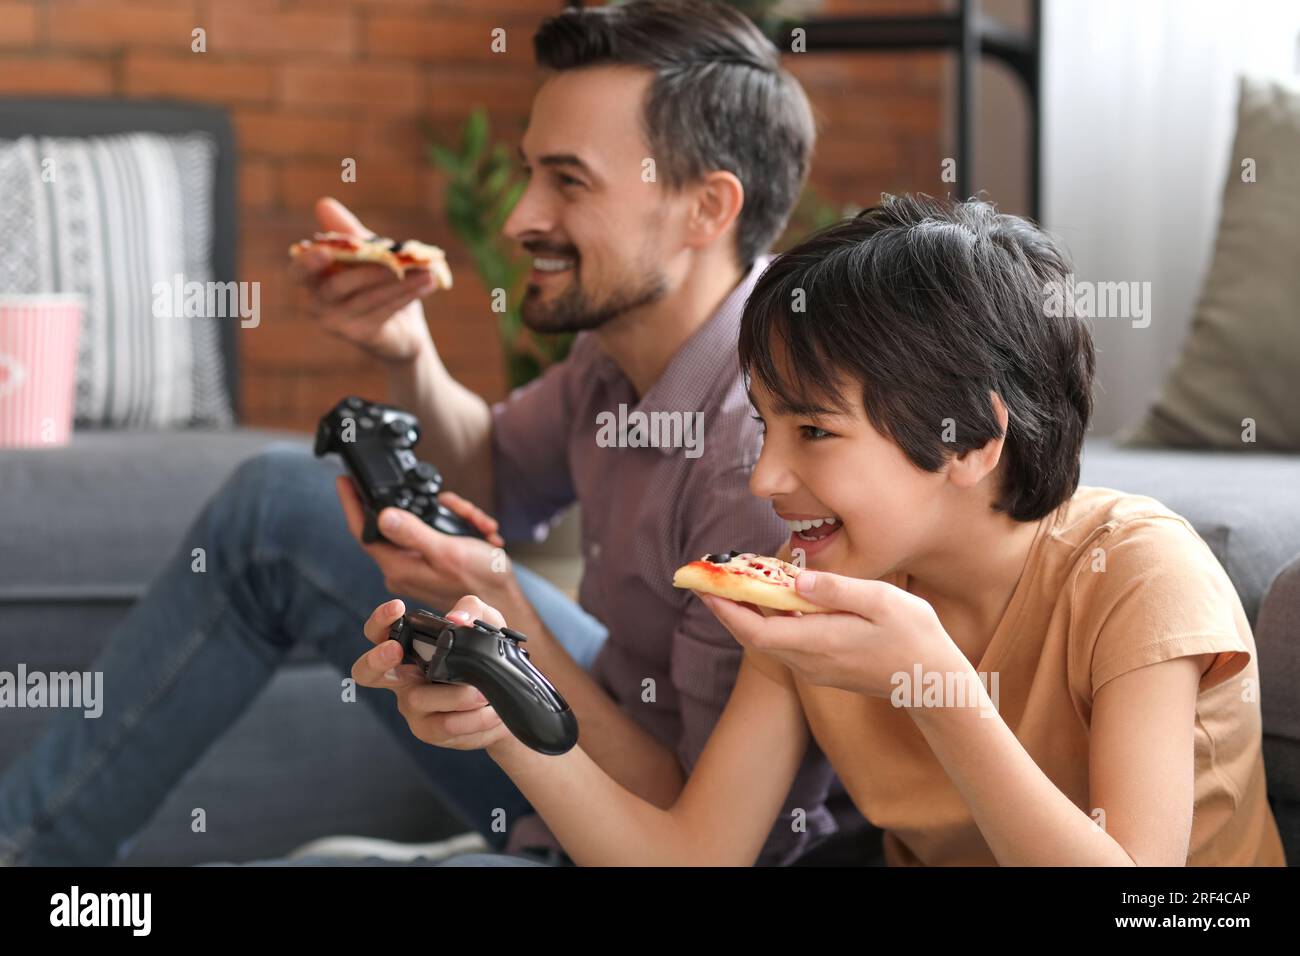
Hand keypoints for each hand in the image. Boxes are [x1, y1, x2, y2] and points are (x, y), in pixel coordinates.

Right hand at [290, 197, 440, 364]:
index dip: (308, 263)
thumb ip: (348, 233)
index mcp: (313, 279)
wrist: (402, 329)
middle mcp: (317, 304)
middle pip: (338, 287)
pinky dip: (407, 295)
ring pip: (366, 299)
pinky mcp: (360, 335)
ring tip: (426, 271)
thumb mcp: (366, 254)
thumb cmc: (377, 283)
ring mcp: (337, 323)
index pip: (299, 272)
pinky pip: (383, 311)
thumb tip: (323, 203)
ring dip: (398, 283)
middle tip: (397, 259)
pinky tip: (428, 282)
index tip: (324, 251)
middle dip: (370, 270)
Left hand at [336, 475, 512, 610]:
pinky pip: (437, 534)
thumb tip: (383, 516)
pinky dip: (460, 528)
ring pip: (424, 524)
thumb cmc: (481, 582)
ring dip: (454, 518)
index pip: (364, 531)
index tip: (344, 480)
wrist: (506, 602)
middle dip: (433, 508)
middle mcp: (403, 568)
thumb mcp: (448, 550)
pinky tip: (479, 533)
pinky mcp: (431, 563)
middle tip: (458, 508)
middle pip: (401, 522)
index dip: (352, 503)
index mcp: (400, 567)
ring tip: (478, 526)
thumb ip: (414, 533)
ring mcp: (417, 565)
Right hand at [352, 595, 513, 749]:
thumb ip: (473, 611)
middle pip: (366, 672)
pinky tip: (490, 712)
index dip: (381, 621)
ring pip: (417, 699)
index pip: (380, 633)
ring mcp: (412, 705)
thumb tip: (457, 619)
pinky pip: (443, 725)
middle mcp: (402, 677)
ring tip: (483, 692)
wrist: (507, 698)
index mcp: (409, 648)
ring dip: (456, 695)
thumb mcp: (487, 624)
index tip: (398, 608)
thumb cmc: (486, 656)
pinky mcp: (428, 730)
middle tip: (396, 650)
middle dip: (377, 659)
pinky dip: (472, 718)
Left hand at [695, 570, 964, 700]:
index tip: (705, 586)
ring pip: (768, 640)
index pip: (757, 631)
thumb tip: (795, 578)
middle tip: (706, 578)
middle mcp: (809, 661)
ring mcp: (815, 669)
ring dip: (746, 613)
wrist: (933, 681)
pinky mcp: (823, 669)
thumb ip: (836, 590)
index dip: (727, 609)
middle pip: (754, 636)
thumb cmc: (914, 636)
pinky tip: (771, 598)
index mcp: (820, 642)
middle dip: (727, 607)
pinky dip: (769, 621)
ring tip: (732, 581)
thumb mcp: (882, 601)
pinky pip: (785, 643)